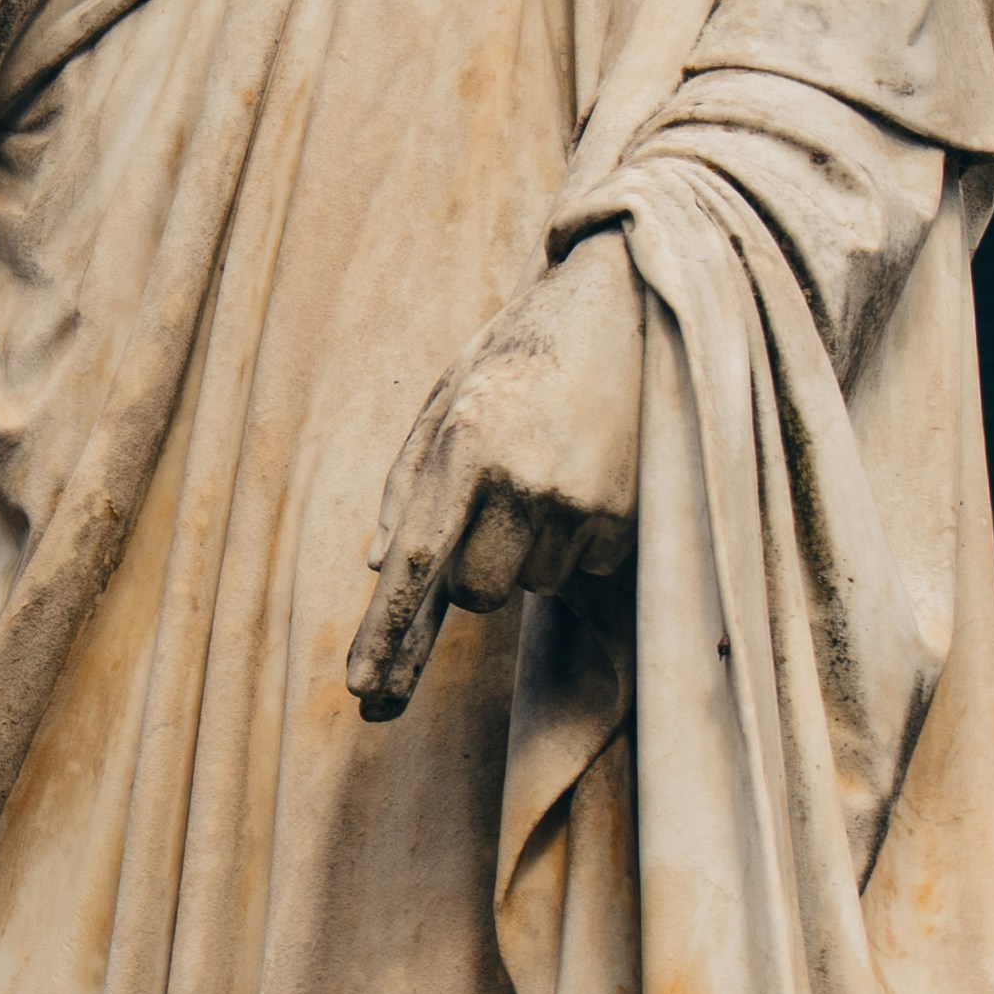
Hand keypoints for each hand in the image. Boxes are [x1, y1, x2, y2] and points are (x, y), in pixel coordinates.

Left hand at [346, 247, 643, 722]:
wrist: (629, 302)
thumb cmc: (523, 349)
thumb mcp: (451, 394)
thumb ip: (407, 479)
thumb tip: (378, 565)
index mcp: (465, 445)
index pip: (415, 562)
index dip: (388, 633)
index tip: (363, 690)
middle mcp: (521, 478)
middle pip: (477, 595)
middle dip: (473, 576)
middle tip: (494, 507)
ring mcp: (581, 500)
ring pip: (533, 582)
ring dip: (530, 547)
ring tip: (550, 467)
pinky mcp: (627, 513)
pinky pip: (585, 565)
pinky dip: (578, 536)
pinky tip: (588, 471)